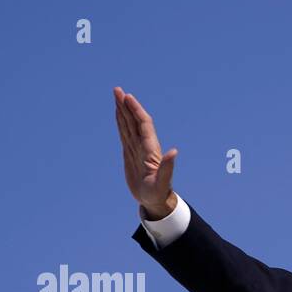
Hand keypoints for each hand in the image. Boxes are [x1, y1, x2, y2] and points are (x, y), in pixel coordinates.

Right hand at [113, 86, 178, 218]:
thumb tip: (174, 152)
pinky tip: (118, 115)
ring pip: (128, 125)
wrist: (155, 201)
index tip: (128, 97)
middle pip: (134, 121)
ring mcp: (137, 149)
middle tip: (117, 90)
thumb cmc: (159, 194)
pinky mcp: (131, 154)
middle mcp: (144, 146)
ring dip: (123, 111)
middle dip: (127, 106)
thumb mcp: (163, 182)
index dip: (136, 111)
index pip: (143, 125)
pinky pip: (124, 134)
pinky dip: (121, 123)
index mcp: (151, 150)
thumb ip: (167, 167)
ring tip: (116, 96)